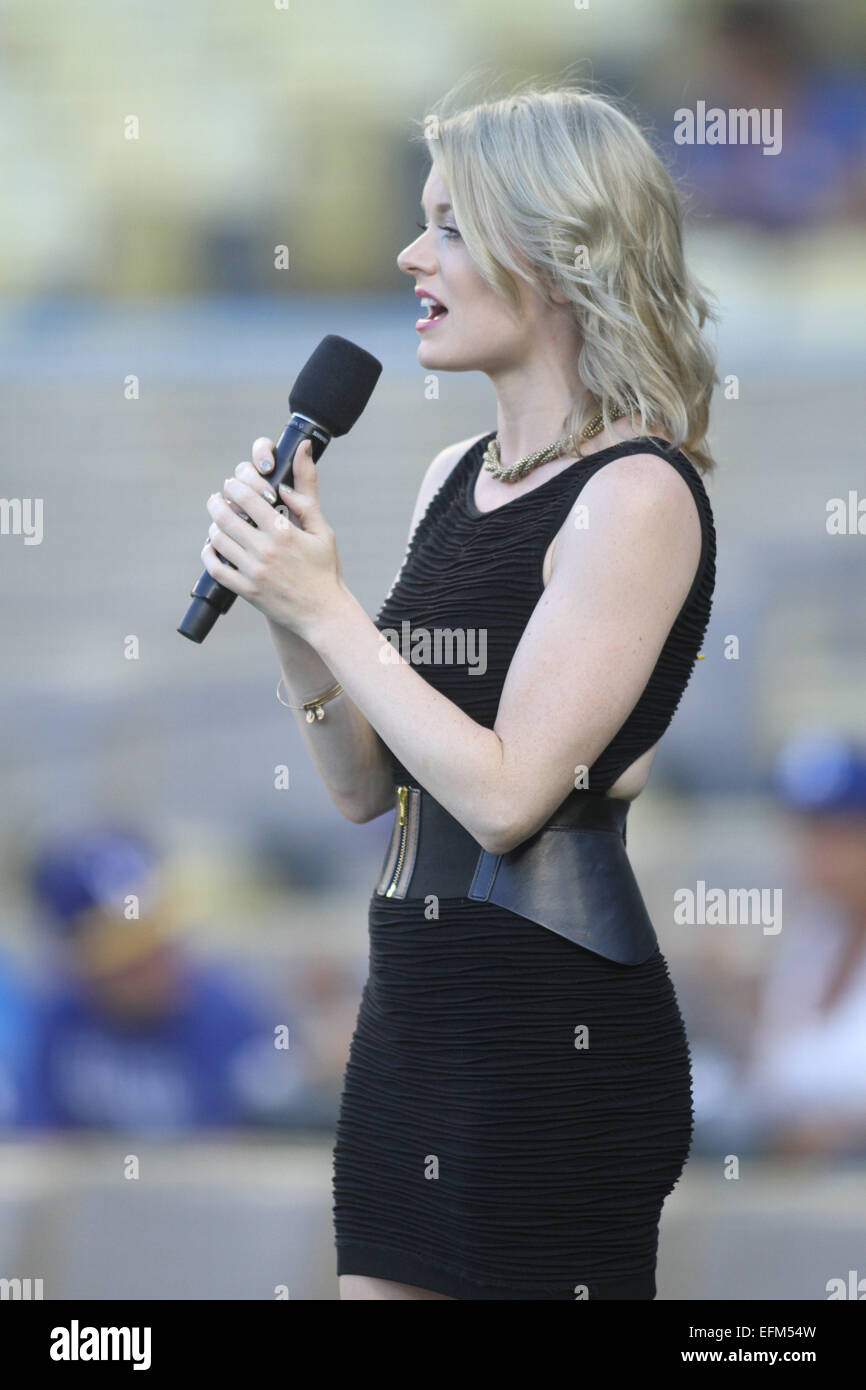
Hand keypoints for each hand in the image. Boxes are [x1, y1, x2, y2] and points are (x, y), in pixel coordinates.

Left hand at [202, 434, 344, 639]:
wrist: (324, 612)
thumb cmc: (324, 569)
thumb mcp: (322, 529)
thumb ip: (307, 492)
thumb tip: (302, 452)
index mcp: (283, 531)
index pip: (246, 496)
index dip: (235, 483)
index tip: (234, 482)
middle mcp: (265, 550)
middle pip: (225, 515)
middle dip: (217, 501)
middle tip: (218, 498)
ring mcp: (253, 572)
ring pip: (217, 539)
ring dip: (213, 525)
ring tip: (218, 521)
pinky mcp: (246, 591)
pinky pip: (215, 569)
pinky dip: (208, 555)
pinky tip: (212, 547)